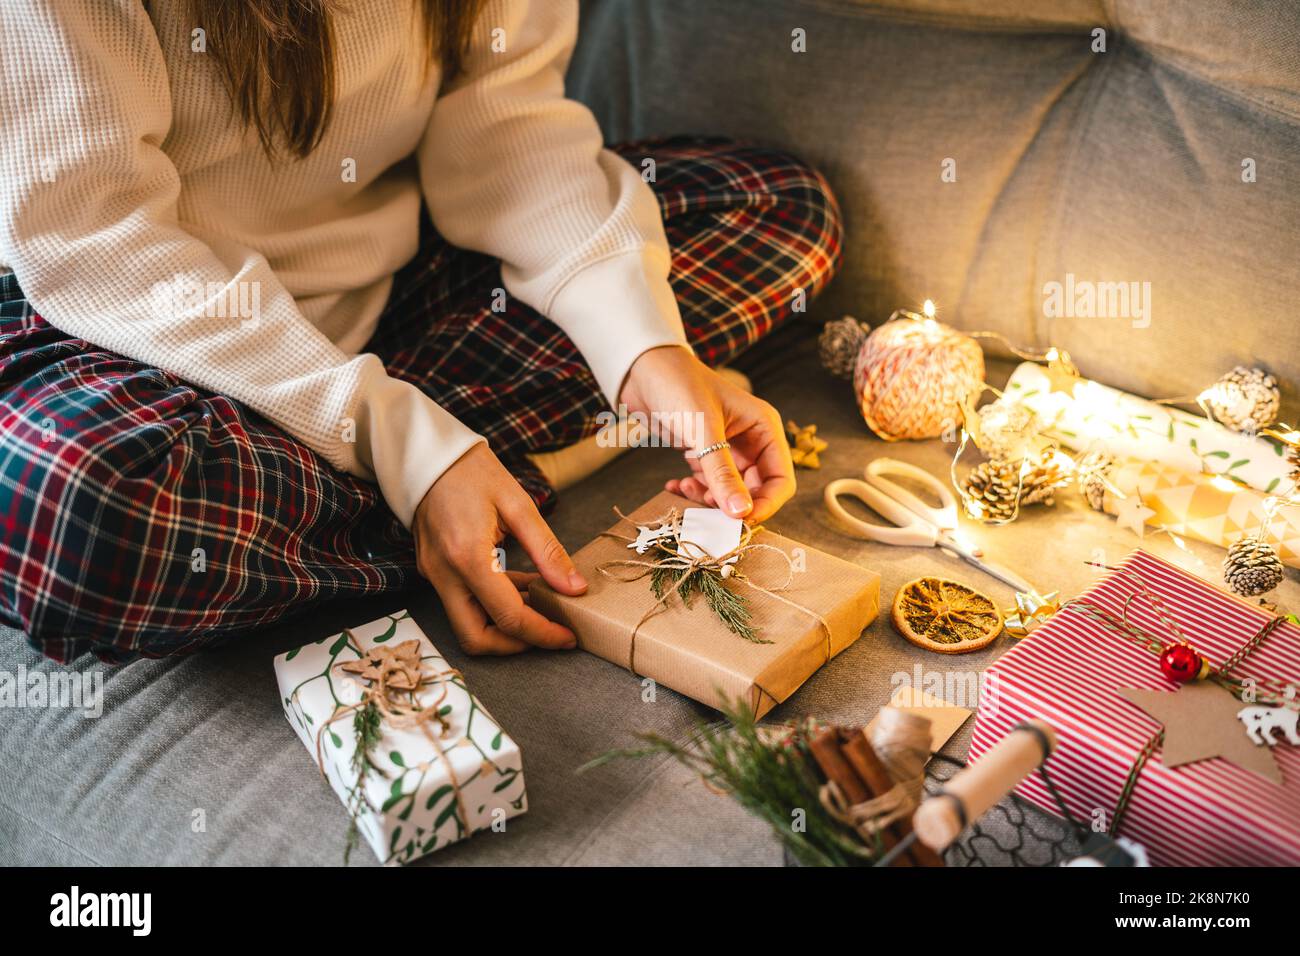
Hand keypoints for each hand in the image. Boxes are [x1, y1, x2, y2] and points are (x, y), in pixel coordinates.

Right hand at [412, 443, 586, 654]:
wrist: (427, 454)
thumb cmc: (473, 472)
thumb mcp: (518, 505)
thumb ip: (547, 551)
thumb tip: (575, 588)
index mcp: (468, 557)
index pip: (508, 617)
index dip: (542, 633)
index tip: (568, 636)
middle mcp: (445, 575)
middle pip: (476, 638)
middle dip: (517, 644)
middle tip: (551, 633)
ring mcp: (434, 575)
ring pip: (467, 625)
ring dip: (505, 625)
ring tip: (542, 604)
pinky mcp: (433, 571)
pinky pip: (464, 603)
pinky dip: (493, 605)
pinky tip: (522, 586)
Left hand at [619, 346, 794, 521]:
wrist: (640, 367)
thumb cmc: (678, 385)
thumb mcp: (703, 432)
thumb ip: (722, 474)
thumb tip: (741, 513)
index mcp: (764, 428)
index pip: (781, 479)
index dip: (766, 504)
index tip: (740, 521)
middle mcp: (751, 439)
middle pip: (757, 489)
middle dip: (733, 504)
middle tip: (708, 512)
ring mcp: (727, 447)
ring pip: (730, 490)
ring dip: (710, 498)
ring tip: (687, 491)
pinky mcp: (704, 452)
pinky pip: (708, 482)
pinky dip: (694, 489)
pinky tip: (675, 485)